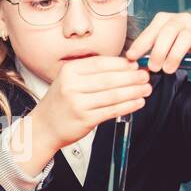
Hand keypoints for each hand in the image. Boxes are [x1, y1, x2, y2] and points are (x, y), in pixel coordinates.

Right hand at [27, 55, 150, 149]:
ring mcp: (78, 103)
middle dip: (132, 77)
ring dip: (133, 91)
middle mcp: (72, 85)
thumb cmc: (60, 103)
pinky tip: (138, 102)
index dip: (121, 64)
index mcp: (69, 71)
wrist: (44, 127)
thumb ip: (91, 73)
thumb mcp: (69, 80)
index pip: (101, 63)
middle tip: (146, 76)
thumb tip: (124, 67)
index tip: (135, 65)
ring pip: (113, 95)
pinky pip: (112, 110)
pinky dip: (128, 106)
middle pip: (109, 79)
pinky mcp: (85, 119)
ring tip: (146, 89)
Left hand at [124, 11, 190, 73]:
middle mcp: (182, 19)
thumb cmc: (184, 45)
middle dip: (158, 51)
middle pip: (168, 31)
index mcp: (166, 20)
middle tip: (153, 68)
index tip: (131, 57)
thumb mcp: (167, 45)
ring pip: (186, 36)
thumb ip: (152, 53)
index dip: (140, 44)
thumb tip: (135, 66)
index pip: (151, 31)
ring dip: (176, 54)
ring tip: (169, 70)